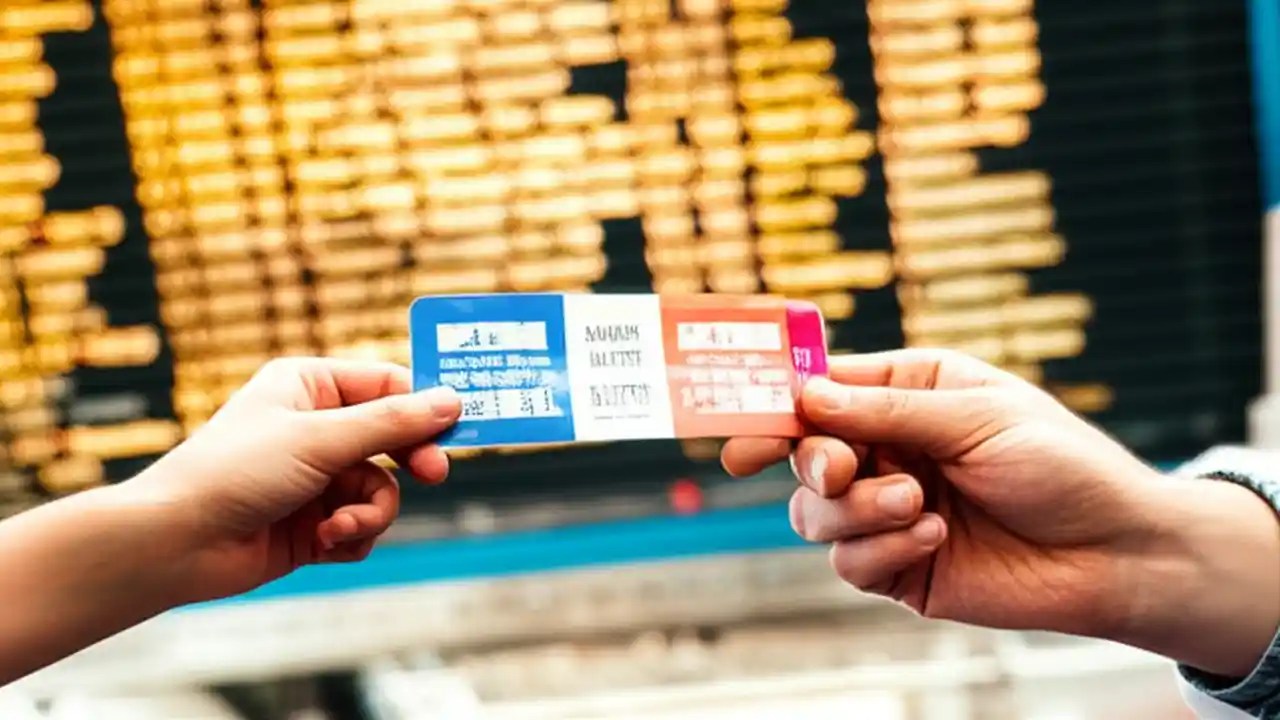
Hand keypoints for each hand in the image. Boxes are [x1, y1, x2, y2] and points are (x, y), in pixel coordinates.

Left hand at [134, 358, 460, 602]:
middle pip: (393, 438)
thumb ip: (391, 422)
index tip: (461, 425)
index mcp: (310, 386)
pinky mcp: (313, 523)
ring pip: (381, 490)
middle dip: (409, 462)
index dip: (426, 405)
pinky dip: (350, 536)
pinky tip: (322, 542)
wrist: (175, 543)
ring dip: (369, 512)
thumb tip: (451, 400)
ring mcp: (316, 478)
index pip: (388, 385)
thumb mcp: (320, 438)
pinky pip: (361, 526)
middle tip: (434, 474)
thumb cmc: (233, 472)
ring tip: (340, 526)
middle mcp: (316, 427)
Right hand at [723, 349, 1279, 676]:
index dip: (776, 402)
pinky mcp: (898, 567)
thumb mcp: (977, 418)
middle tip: (839, 470)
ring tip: (917, 506)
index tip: (740, 417)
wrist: (1116, 553)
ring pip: (814, 513)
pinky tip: (933, 538)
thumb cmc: (1061, 465)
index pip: (823, 390)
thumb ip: (887, 414)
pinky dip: (881, 550)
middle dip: (814, 461)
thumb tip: (806, 396)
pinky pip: (848, 562)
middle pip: (804, 453)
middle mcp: (889, 451)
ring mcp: (888, 511)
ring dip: (856, 510)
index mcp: (907, 397)